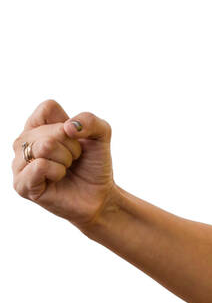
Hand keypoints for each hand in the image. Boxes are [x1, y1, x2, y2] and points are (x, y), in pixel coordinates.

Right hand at [11, 99, 116, 229]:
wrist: (99, 194)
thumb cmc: (94, 163)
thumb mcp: (102, 135)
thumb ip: (90, 121)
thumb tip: (69, 127)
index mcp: (37, 126)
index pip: (47, 108)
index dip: (70, 124)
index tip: (76, 139)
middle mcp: (23, 142)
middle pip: (50, 130)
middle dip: (72, 146)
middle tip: (74, 159)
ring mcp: (19, 163)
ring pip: (45, 146)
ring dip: (66, 159)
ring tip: (66, 168)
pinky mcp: (21, 184)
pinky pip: (39, 166)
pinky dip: (58, 171)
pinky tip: (58, 178)